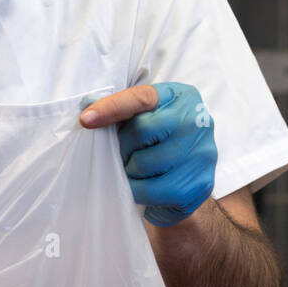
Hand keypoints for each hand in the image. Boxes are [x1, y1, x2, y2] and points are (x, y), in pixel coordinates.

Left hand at [79, 82, 216, 226]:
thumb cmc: (160, 144)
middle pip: (141, 130)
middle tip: (124, 154)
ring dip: (129, 170)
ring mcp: (202, 152)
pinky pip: (150, 189)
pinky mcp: (199, 183)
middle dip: (123, 146)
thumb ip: (123, 110)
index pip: (142, 97)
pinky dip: (137, 190)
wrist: (189, 183)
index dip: (111, 107)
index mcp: (181, 96)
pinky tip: (143, 186)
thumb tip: (87, 107)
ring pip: (143, 162)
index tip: (86, 119)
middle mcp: (197, 120)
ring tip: (135, 170)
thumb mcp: (146, 117)